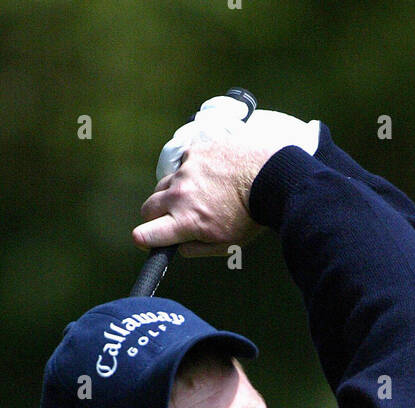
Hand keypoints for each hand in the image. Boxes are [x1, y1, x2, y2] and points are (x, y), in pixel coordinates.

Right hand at [132, 106, 318, 258]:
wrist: (270, 178)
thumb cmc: (250, 216)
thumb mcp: (225, 244)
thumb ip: (196, 248)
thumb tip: (177, 246)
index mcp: (186, 221)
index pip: (145, 234)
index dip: (144, 239)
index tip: (146, 240)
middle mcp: (179, 195)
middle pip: (148, 208)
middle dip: (155, 217)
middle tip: (171, 220)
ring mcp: (185, 171)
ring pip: (164, 185)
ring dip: (172, 194)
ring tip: (197, 198)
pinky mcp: (194, 152)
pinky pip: (182, 166)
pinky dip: (190, 174)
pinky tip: (210, 178)